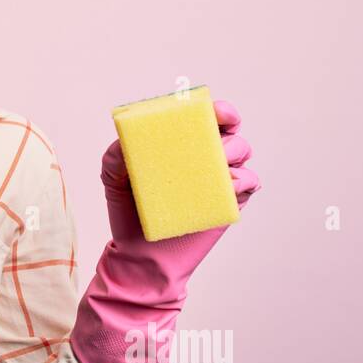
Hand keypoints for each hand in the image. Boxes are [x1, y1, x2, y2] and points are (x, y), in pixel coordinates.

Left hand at [101, 98, 260, 268]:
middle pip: (229, 130)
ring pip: (242, 152)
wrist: (141, 254)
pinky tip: (229, 183)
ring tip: (219, 162)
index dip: (216, 108)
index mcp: (180, 142)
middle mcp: (203, 156)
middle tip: (216, 137)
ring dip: (235, 151)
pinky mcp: (229, 201)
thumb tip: (125, 142)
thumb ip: (115, 156)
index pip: (204, 117)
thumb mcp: (113, 178)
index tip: (215, 110)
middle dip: (229, 128)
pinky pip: (249, 183)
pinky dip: (244, 179)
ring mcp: (218, 178)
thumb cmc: (130, 210)